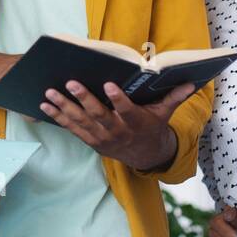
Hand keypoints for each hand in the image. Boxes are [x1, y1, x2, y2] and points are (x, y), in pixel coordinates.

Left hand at [39, 80, 194, 170]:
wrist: (143, 155)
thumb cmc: (152, 126)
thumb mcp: (164, 113)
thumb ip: (174, 96)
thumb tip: (192, 82)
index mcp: (136, 123)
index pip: (127, 110)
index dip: (118, 99)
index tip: (109, 84)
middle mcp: (117, 131)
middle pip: (99, 115)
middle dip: (84, 99)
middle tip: (71, 83)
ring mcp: (101, 137)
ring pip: (80, 121)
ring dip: (64, 107)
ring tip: (49, 93)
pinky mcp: (90, 140)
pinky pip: (71, 128)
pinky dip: (57, 117)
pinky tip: (44, 105)